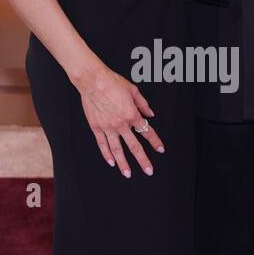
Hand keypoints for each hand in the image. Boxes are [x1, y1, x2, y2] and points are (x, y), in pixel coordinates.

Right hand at [74, 62, 164, 176]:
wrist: (93, 80)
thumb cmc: (112, 82)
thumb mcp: (133, 90)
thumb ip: (143, 104)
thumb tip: (150, 114)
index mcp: (132, 114)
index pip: (147, 131)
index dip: (155, 141)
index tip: (160, 149)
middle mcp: (121, 124)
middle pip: (134, 146)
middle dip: (143, 160)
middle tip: (149, 170)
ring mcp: (108, 127)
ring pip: (117, 149)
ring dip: (123, 163)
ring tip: (128, 173)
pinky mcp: (96, 127)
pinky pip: (102, 144)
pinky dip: (106, 154)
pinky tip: (111, 162)